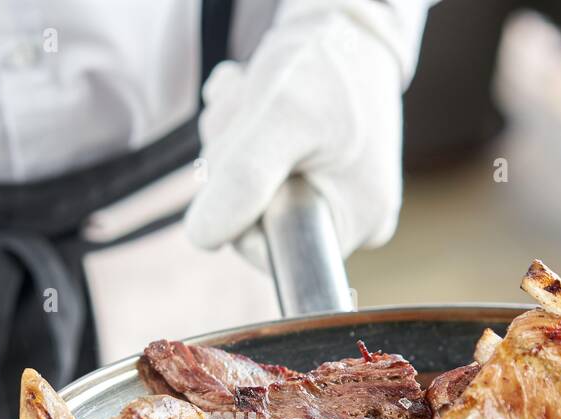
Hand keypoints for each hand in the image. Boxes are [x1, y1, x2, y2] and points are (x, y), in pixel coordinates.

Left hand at [185, 0, 425, 266]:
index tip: (248, 153)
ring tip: (255, 96)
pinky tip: (254, 96)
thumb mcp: (281, 117)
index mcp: (356, 223)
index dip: (239, 210)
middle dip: (233, 162)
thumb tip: (204, 238)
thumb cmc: (324, 64)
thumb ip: (243, 180)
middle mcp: (351, 220)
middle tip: (250, 113)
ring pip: (244, 193)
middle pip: (252, 221)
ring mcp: (331, 197)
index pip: (269, 253)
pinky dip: (240, 132)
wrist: (344, 23)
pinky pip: (253, 173)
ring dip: (231, 139)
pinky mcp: (313, 175)